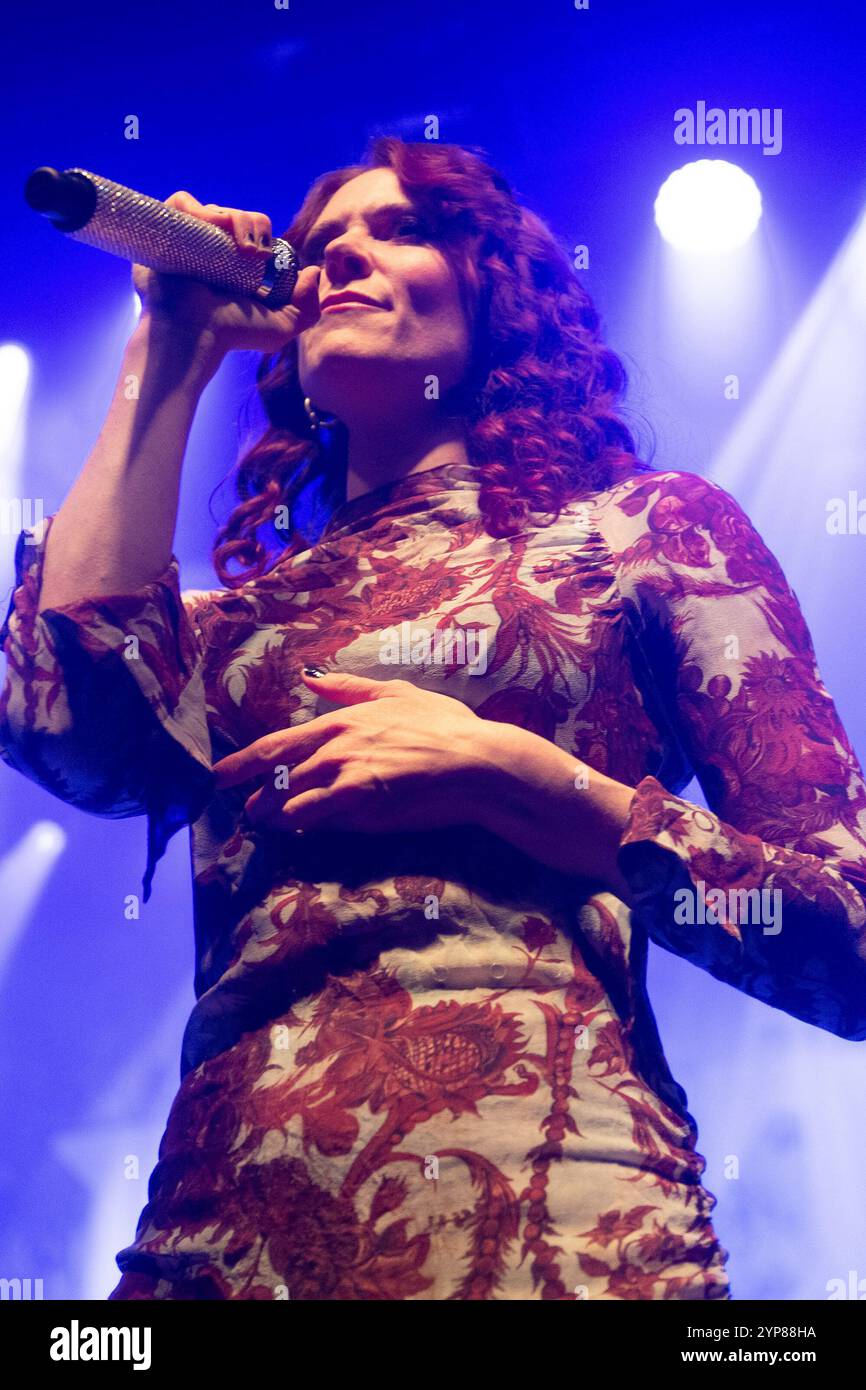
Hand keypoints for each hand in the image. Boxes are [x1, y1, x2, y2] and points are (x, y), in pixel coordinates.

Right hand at [133, 191, 321, 358]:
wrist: (195, 335)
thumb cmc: (232, 335)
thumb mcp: (282, 326)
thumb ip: (307, 306)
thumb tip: (313, 271)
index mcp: (233, 267)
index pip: (252, 232)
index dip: (263, 232)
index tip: (266, 253)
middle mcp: (210, 252)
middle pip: (236, 216)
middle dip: (253, 223)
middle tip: (253, 252)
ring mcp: (187, 241)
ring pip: (214, 208)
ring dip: (233, 217)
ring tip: (236, 244)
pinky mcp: (166, 233)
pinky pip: (182, 202)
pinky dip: (198, 206)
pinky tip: (212, 226)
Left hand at [210, 669, 494, 834]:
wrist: (475, 762)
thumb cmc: (445, 726)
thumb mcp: (397, 693)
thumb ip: (351, 687)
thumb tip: (315, 679)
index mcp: (340, 719)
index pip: (277, 744)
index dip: (243, 763)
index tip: (219, 776)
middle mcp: (334, 746)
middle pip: (276, 776)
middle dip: (254, 796)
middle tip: (245, 810)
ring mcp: (343, 775)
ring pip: (289, 801)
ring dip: (274, 815)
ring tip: (267, 825)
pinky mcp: (358, 803)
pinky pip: (314, 818)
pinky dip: (303, 825)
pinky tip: (301, 830)